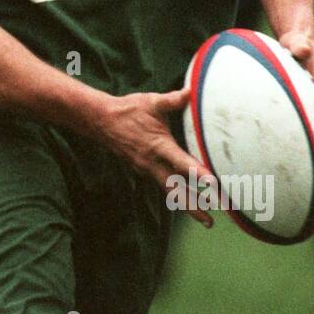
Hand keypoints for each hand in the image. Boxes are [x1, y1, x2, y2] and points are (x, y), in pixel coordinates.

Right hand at [94, 88, 218, 227]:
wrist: (101, 121)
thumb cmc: (128, 110)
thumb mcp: (151, 102)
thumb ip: (173, 100)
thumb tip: (191, 92)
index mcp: (158, 146)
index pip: (181, 162)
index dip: (197, 173)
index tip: (212, 184)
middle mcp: (152, 163)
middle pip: (176, 190)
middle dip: (193, 206)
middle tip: (210, 222)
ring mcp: (146, 169)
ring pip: (169, 191)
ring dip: (187, 205)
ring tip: (205, 219)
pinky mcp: (143, 170)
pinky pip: (162, 185)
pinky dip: (175, 195)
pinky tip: (186, 201)